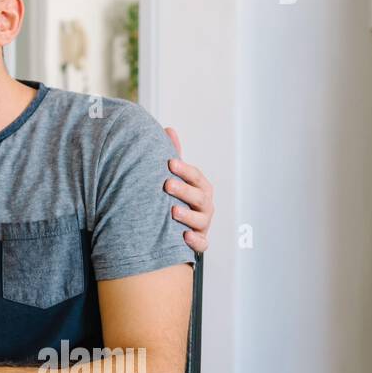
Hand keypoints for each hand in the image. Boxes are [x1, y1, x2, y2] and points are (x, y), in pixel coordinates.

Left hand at [164, 127, 213, 252]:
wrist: (177, 226)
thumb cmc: (177, 197)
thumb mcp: (176, 177)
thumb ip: (173, 156)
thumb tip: (169, 129)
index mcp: (200, 187)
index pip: (196, 176)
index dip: (184, 170)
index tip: (169, 163)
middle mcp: (205, 204)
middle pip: (199, 196)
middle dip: (184, 190)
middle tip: (166, 184)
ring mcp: (203, 223)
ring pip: (201, 219)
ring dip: (187, 215)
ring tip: (172, 211)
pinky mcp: (200, 241)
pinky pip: (202, 243)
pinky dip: (196, 241)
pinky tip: (184, 236)